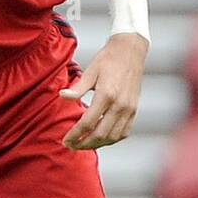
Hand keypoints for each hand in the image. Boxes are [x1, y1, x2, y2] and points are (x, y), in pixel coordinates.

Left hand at [59, 33, 146, 149]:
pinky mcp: (134, 110)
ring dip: (97, 144)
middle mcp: (120, 105)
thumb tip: (62, 96)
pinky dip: (111, 139)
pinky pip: (124, 132)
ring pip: (113, 137)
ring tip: (83, 144)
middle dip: (84, 144)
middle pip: (100, 134)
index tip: (65, 140)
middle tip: (71, 146)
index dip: (75, 135)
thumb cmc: (108, 59)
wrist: (130, 51)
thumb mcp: (90, 71)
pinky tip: (100, 139)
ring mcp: (129, 109)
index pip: (88, 123)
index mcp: (106, 95)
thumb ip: (77, 88)